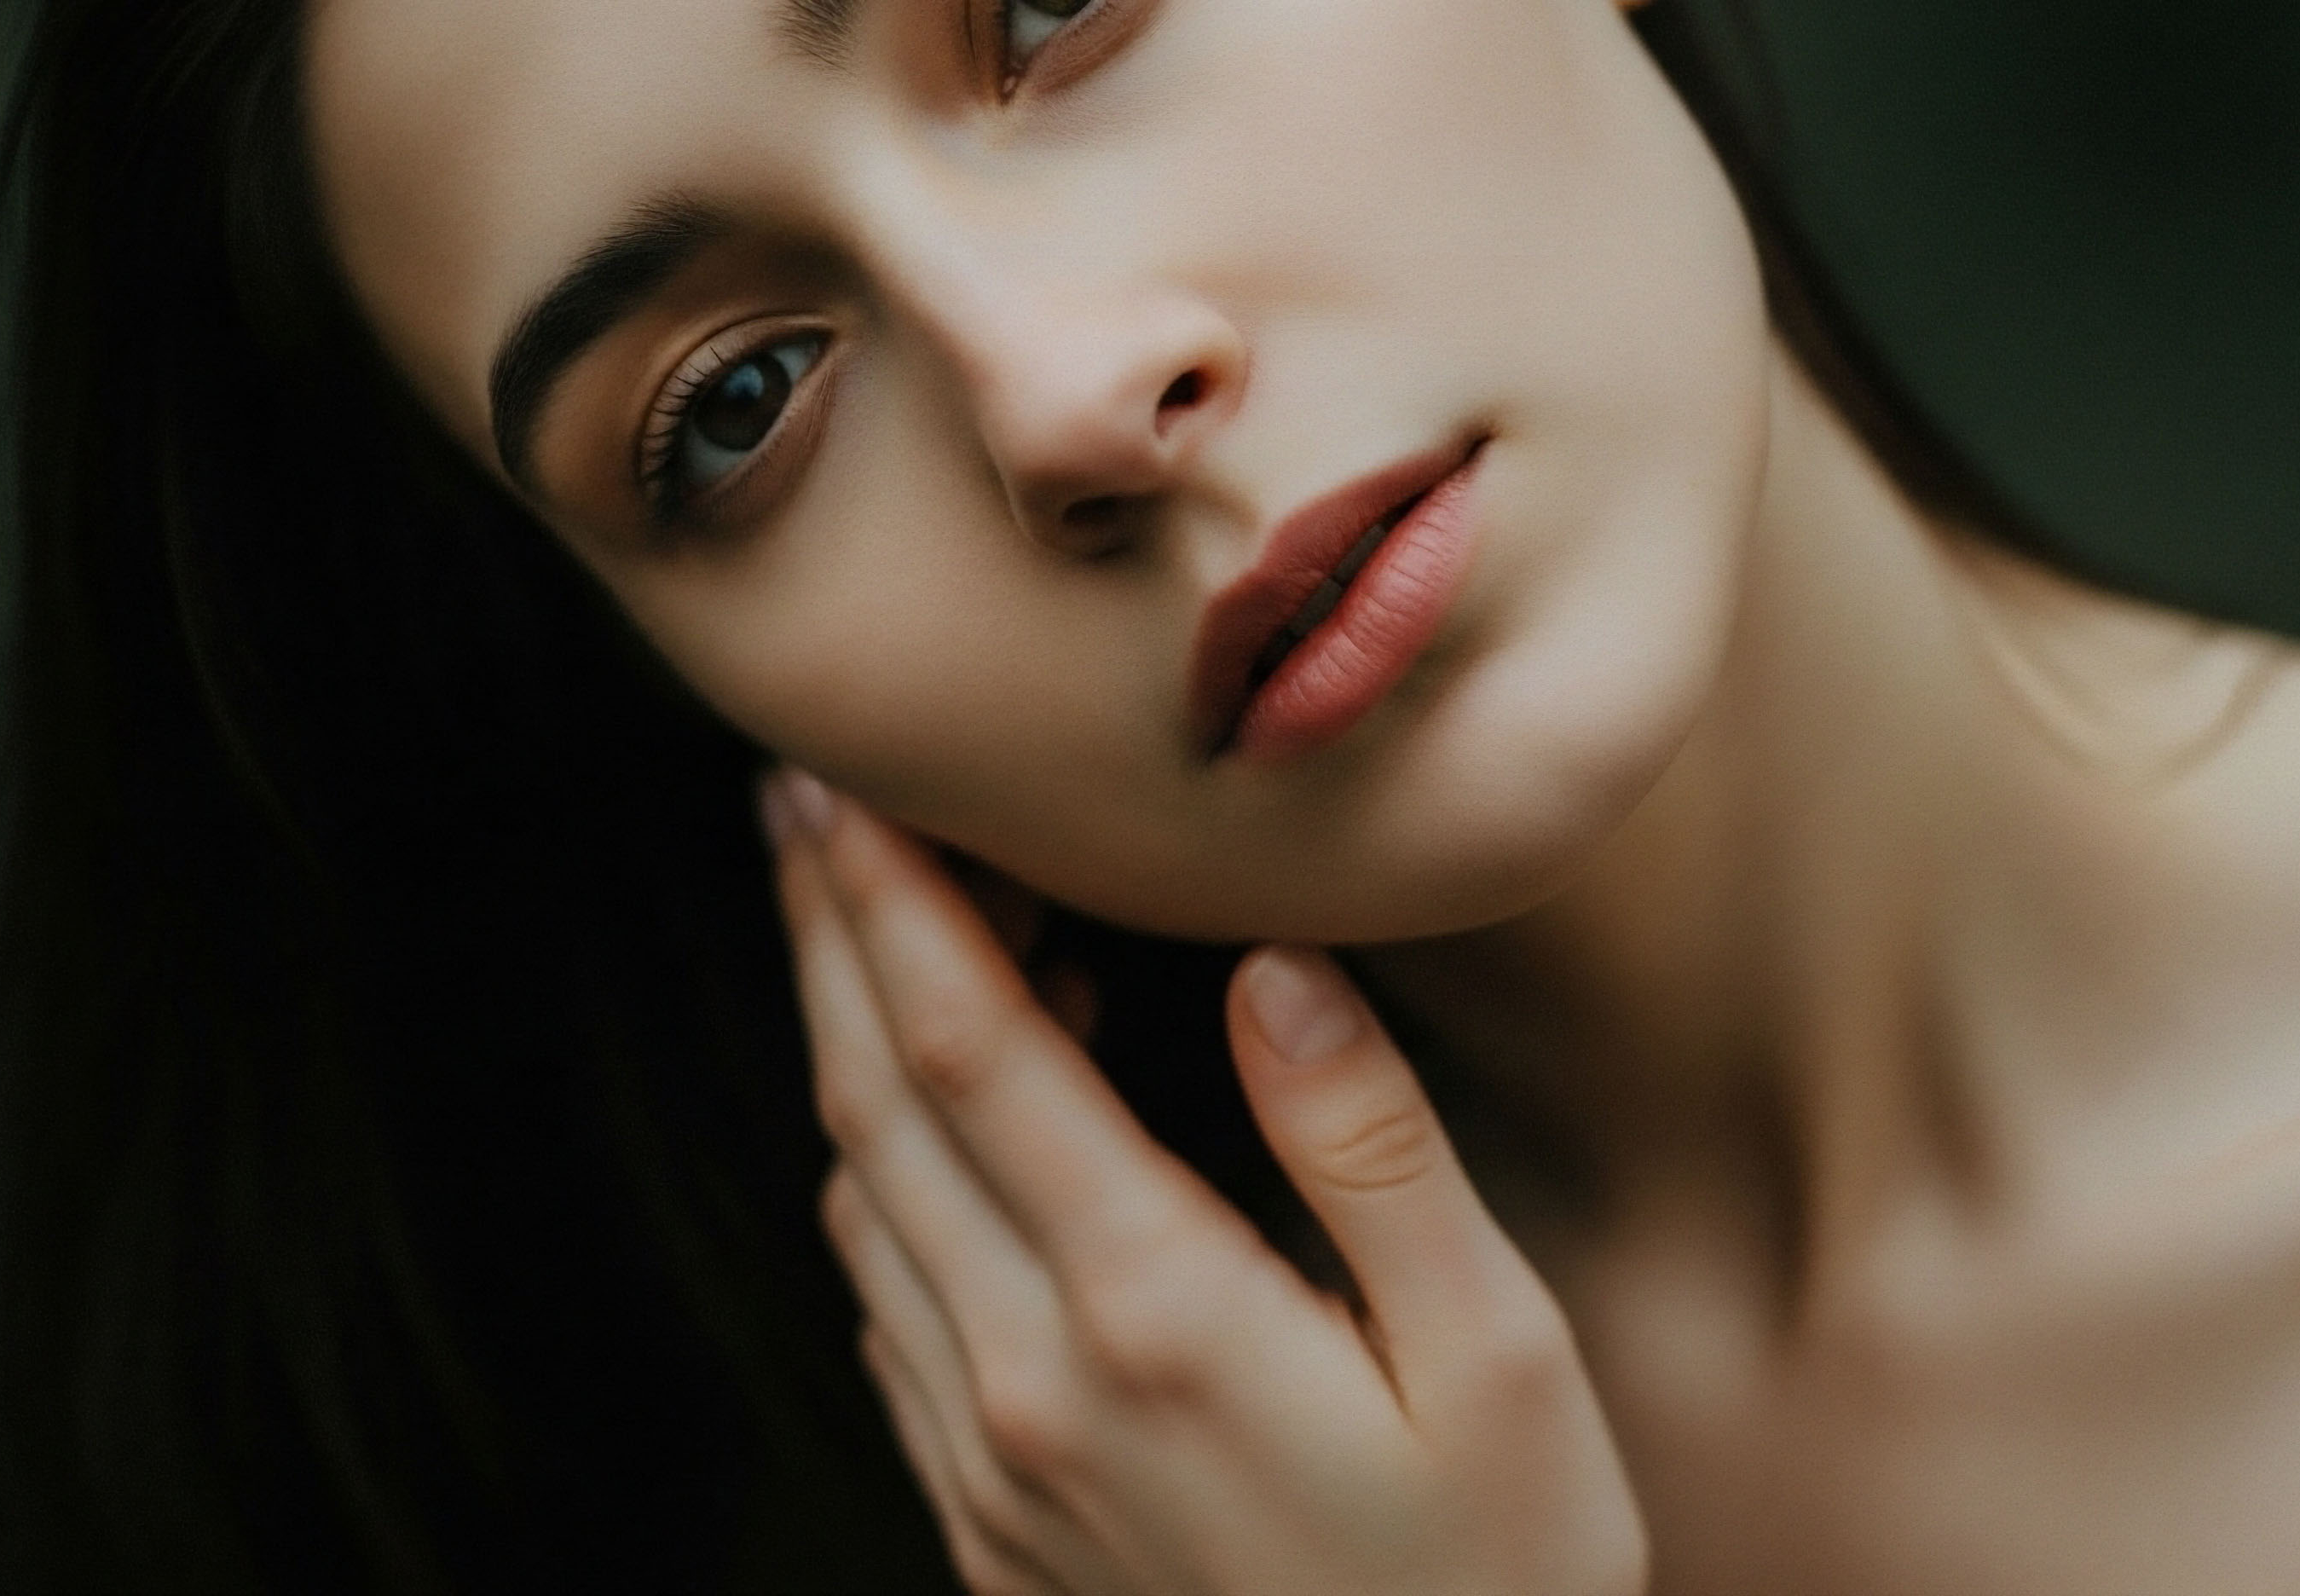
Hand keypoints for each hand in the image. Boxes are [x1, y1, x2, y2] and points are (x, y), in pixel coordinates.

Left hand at [762, 769, 1648, 1595]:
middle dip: (832, 937)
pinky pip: (890, 1312)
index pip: (974, 1055)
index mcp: (1153, 1311)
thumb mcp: (1497, 1359)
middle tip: (801, 802)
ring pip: (869, 1204)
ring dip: (853, 1051)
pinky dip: (892, 1180)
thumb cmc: (1498, 1585)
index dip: (891, 904)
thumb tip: (1273, 969)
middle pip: (880, 1108)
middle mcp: (1030, 1381)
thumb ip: (1372, 1152)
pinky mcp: (988, 1526)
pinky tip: (945, 1129)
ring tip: (881, 927)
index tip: (836, 784)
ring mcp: (991, 1463)